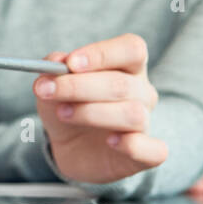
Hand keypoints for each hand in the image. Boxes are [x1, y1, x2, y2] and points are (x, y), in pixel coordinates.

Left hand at [33, 33, 167, 184]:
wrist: (69, 147)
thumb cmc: (68, 107)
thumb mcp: (52, 86)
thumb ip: (52, 70)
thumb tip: (55, 61)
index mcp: (127, 66)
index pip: (131, 49)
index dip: (102, 54)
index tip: (70, 63)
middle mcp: (142, 92)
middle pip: (122, 84)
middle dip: (80, 86)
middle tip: (48, 90)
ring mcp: (146, 123)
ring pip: (133, 114)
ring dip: (92, 113)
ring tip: (63, 114)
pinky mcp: (146, 154)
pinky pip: (154, 150)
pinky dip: (132, 145)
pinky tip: (110, 142)